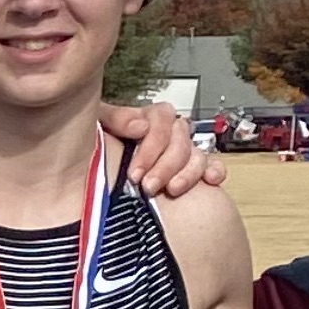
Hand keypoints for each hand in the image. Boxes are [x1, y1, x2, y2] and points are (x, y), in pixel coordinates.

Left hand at [97, 100, 225, 196]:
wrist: (94, 182)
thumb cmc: (96, 150)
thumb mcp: (97, 127)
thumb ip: (114, 119)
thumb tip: (140, 126)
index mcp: (148, 119)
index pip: (163, 118)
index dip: (152, 144)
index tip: (135, 172)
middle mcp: (169, 134)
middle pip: (181, 141)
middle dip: (165, 165)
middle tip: (147, 186)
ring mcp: (183, 153)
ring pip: (197, 155)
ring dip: (188, 173)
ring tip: (171, 190)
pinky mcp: (194, 171)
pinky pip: (212, 166)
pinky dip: (214, 171)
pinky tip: (210, 180)